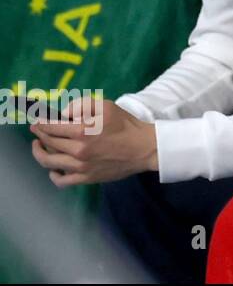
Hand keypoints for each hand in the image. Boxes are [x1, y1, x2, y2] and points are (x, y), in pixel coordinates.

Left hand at [30, 97, 156, 186]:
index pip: (51, 127)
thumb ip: (81, 105)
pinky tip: (53, 168)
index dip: (40, 123)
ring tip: (38, 147)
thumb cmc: (126, 125)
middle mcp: (78, 151)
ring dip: (39, 153)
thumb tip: (63, 114)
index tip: (35, 121)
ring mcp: (81, 167)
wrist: (144, 148)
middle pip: (48, 143)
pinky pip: (61, 180)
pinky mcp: (87, 178)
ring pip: (49, 162)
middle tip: (36, 130)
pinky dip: (52, 175)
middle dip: (39, 134)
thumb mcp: (106, 106)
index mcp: (82, 131)